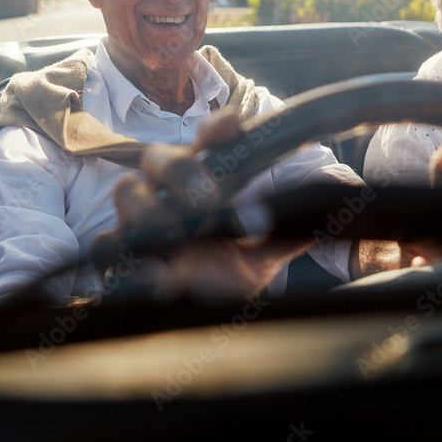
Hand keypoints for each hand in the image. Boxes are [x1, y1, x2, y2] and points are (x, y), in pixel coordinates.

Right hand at [91, 111, 311, 300]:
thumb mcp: (265, 255)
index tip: (235, 124)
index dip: (216, 128)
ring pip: (127, 190)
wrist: (197, 318)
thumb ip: (291, 230)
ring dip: (151, 212)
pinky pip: (105, 244)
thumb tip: (335, 199)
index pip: (207, 141)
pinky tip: (155, 275)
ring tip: (176, 239)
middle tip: (209, 202)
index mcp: (203, 180)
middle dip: (183, 172)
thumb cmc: (226, 274)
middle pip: (160, 157)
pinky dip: (124, 256)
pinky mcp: (118, 255)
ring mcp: (139, 221)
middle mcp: (167, 193)